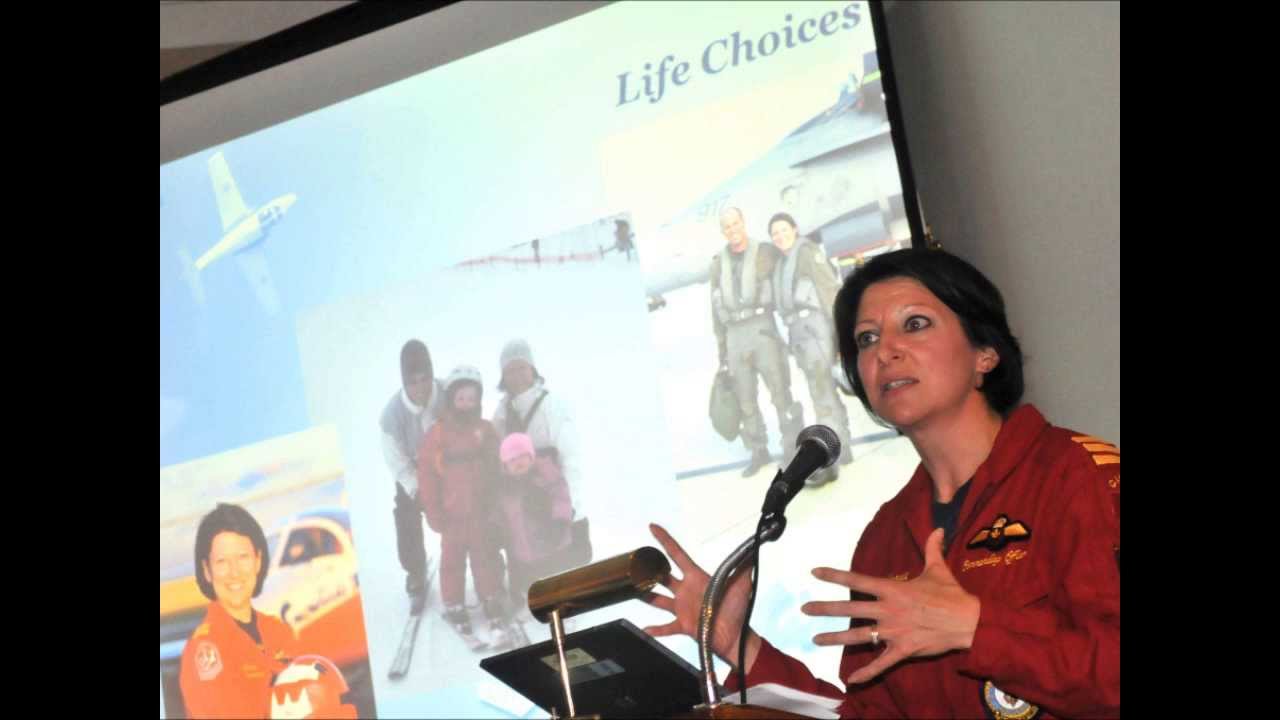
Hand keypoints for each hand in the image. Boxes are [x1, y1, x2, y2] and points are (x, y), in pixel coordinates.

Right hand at [642, 523, 759, 670]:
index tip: (653, 527)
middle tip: (635, 560)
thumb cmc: (739, 609)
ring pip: (657, 599)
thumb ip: (744, 566)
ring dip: (645, 595)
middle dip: (648, 568)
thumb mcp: (742, 584)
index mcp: (696, 577)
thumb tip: (753, 546)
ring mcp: (682, 608)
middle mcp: (685, 590)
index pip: (677, 554)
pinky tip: (645, 628)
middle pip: (662, 575)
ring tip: (631, 589)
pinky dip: (655, 629)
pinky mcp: (682, 625)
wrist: (736, 636)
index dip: (665, 540)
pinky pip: (665, 627)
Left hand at [802, 528, 980, 684]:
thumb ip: (932, 548)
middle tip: (804, 609)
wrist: (969, 622)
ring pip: (858, 636)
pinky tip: (851, 679)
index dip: (834, 576)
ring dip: (835, 639)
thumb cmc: (951, 594)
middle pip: (850, 609)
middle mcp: (888, 610)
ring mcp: (893, 631)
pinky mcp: (903, 650)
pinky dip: (866, 672)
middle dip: (825, 609)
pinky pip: (881, 663)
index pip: (857, 580)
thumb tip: (938, 528)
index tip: (815, 573)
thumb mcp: (938, 568)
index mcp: (893, 589)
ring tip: (815, 639)